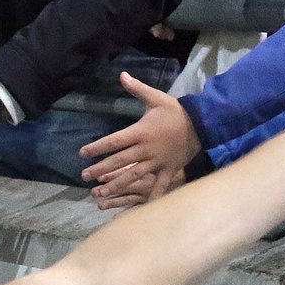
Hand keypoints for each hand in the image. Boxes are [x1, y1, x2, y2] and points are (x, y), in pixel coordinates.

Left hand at [78, 73, 199, 208]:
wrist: (202, 124)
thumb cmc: (175, 111)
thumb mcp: (156, 97)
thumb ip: (137, 89)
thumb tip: (122, 75)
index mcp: (141, 131)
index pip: (114, 140)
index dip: (97, 147)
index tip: (82, 153)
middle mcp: (146, 149)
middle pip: (119, 161)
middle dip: (100, 169)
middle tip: (84, 176)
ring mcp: (157, 162)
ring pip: (133, 176)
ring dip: (115, 185)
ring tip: (99, 194)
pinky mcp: (168, 170)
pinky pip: (159, 186)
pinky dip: (152, 197)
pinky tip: (140, 209)